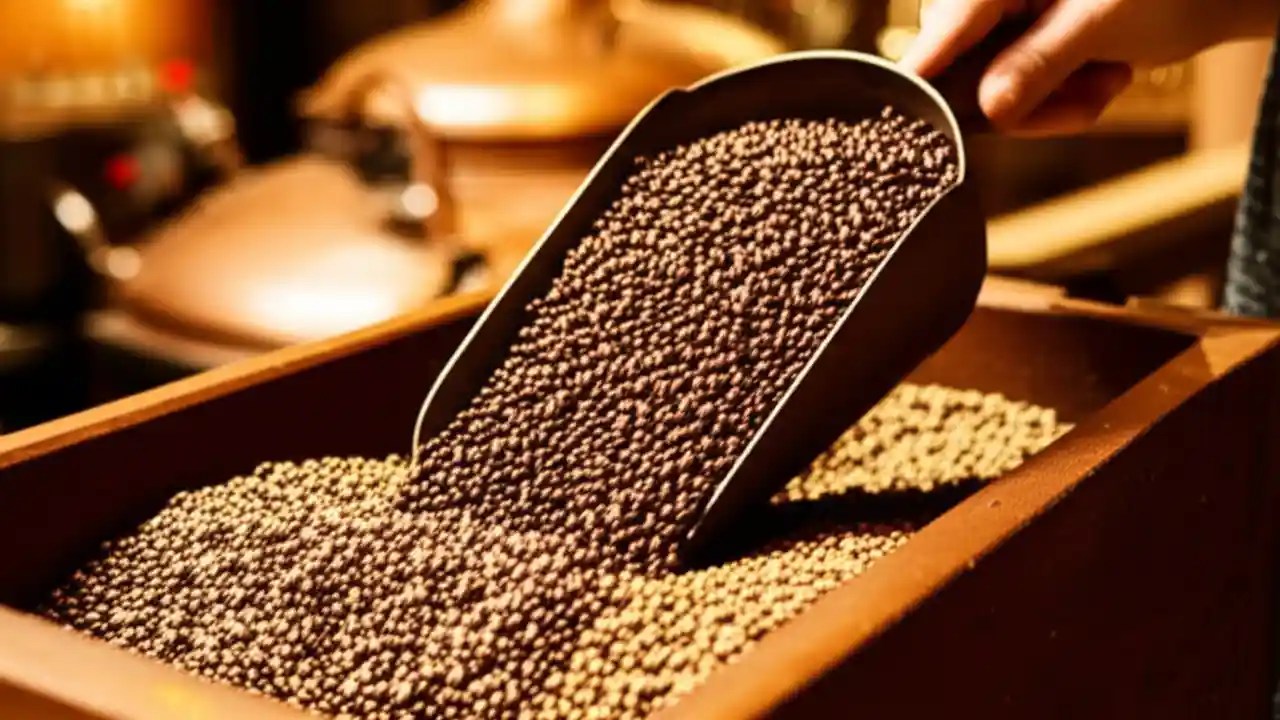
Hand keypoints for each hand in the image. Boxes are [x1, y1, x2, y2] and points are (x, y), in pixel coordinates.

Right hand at [901, 0, 1279, 135]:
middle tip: (1085, 102)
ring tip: (1106, 83)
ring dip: (1047, 105)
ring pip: (985, 90)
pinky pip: (1007, 94)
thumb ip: (1040, 63)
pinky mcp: (1012, 44)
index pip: (950, 23)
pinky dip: (1053, 102)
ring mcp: (1000, 18)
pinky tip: (1096, 80)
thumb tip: (989, 108)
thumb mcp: (1102, 23)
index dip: (927, 73)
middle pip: (960, 65)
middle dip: (1021, 98)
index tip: (909, 116)